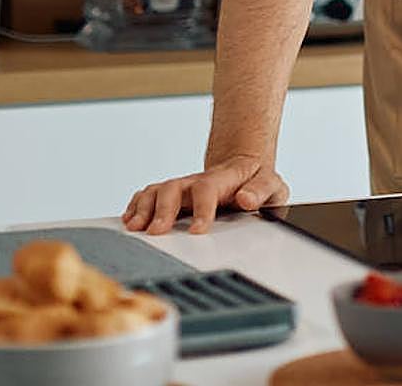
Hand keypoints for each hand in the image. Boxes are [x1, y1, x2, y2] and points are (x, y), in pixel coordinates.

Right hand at [123, 154, 288, 235]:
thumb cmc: (257, 182)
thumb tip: (245, 199)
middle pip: (174, 188)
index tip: (197, 230)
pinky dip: (136, 206)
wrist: (244, 168)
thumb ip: (262, 191)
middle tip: (156, 232)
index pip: (207, 189)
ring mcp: (183, 187)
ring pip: (157, 191)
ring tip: (135, 227)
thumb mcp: (272, 185)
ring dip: (143, 208)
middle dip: (163, 210)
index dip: (201, 209)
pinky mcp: (172, 194)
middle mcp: (197, 181)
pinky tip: (129, 220)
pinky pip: (149, 194)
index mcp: (223, 180)